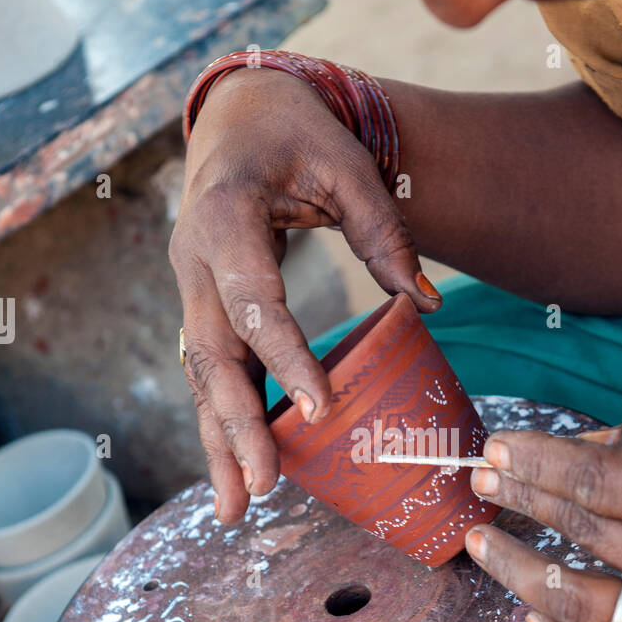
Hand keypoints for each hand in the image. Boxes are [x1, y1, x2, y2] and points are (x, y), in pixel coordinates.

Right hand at [169, 67, 439, 520]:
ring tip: (235, 509)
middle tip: (263, 487)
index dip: (285, 358)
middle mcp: (195, 261)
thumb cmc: (296, 132)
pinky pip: (212, 371)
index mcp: (227, 219)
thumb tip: (429, 304)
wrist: (239, 112)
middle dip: (236, 426)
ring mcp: (192, 287)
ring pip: (201, 376)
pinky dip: (223, 421)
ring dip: (217, 443)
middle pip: (213, 356)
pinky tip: (240, 470)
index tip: (317, 409)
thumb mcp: (346, 164)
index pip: (255, 302)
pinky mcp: (206, 305)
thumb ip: (383, 231)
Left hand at [464, 406, 621, 621]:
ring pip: (580, 606)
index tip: (498, 447)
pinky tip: (533, 620)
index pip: (604, 481)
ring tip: (482, 542)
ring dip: (518, 570)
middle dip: (520, 500)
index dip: (540, 462)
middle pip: (584, 532)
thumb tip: (589, 444)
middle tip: (478, 477)